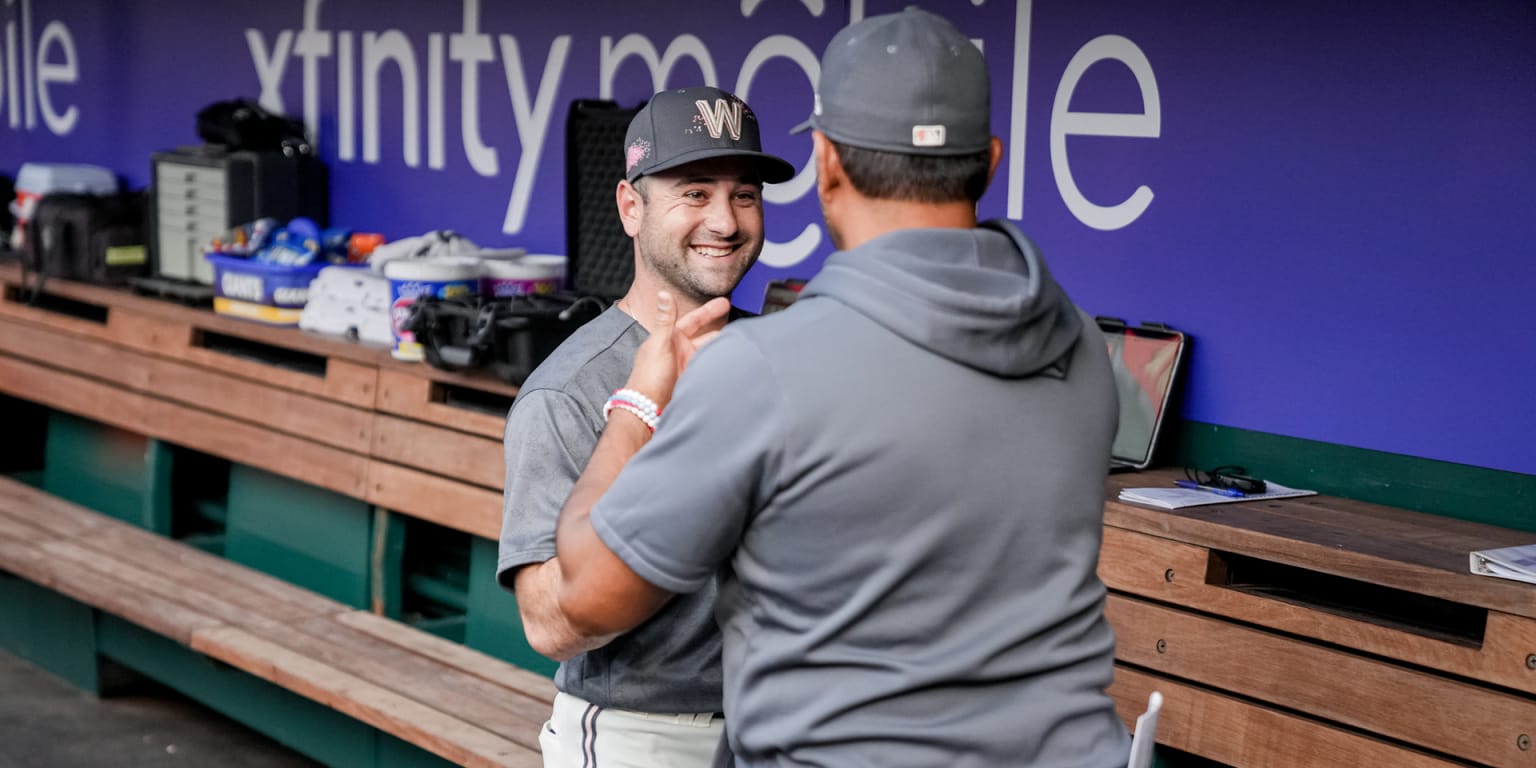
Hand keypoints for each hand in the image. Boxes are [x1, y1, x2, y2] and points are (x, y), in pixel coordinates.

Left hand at [625, 291, 729, 411]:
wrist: (648, 406)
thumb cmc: (649, 375)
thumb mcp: (659, 343)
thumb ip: (665, 319)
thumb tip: (663, 294)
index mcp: (670, 338)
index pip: (694, 320)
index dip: (709, 311)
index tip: (725, 303)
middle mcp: (680, 350)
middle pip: (705, 335)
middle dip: (721, 328)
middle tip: (740, 323)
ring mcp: (687, 364)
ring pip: (709, 351)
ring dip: (722, 347)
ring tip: (740, 342)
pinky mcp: (692, 378)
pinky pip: (709, 366)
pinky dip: (719, 363)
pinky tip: (731, 361)